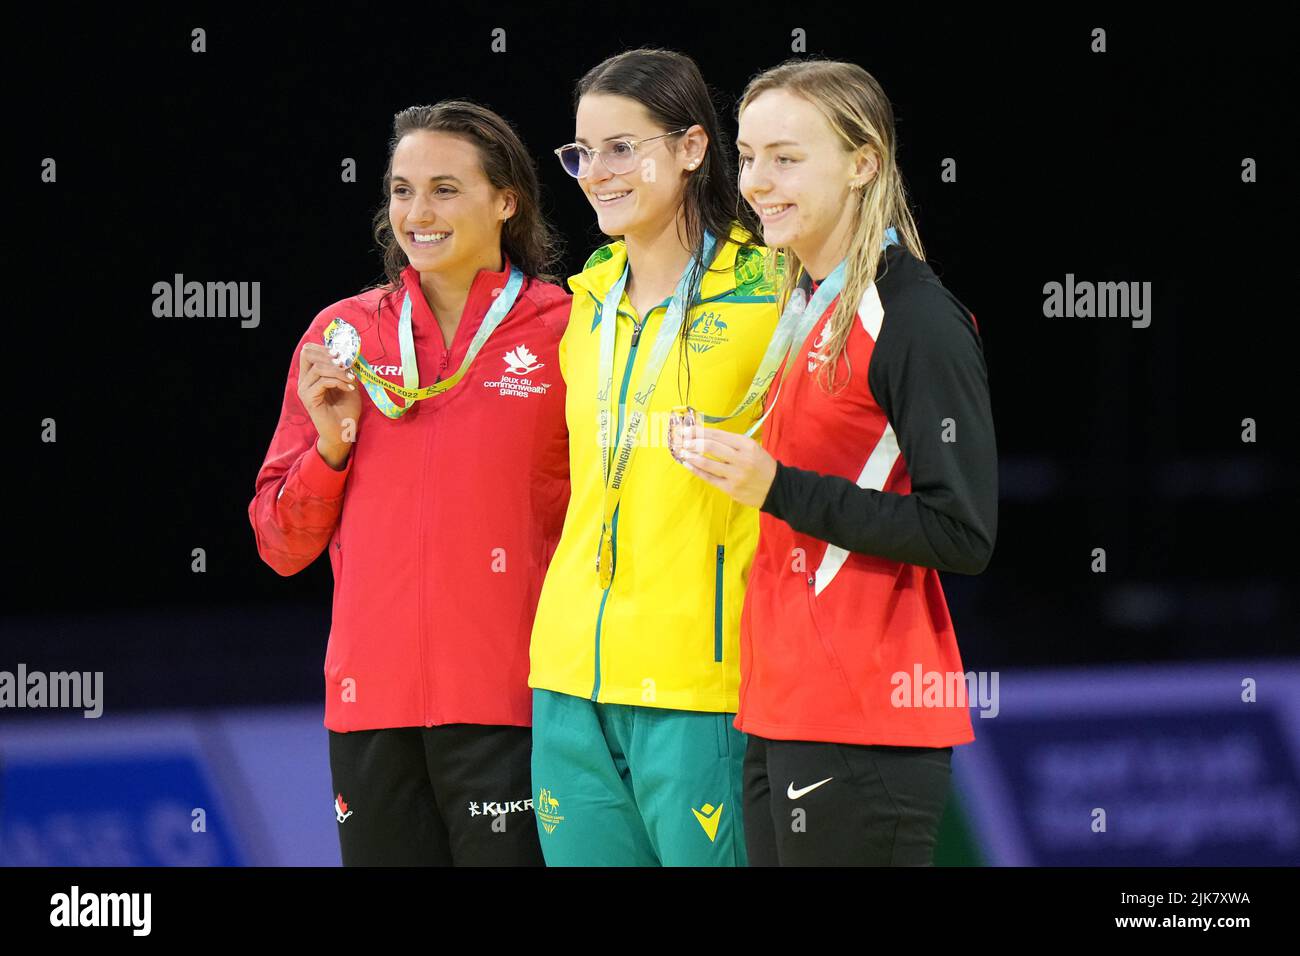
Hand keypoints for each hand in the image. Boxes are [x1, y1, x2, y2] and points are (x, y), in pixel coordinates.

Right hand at [297, 342, 362, 467]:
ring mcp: (304, 389)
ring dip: (339, 371)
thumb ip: (346, 369)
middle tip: (347, 365)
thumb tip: (349, 354)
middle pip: (307, 354)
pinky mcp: (308, 399)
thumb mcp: (350, 384)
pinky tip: (349, 388)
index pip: (309, 351)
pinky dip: (339, 382)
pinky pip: (323, 382)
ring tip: (351, 380)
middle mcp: (304, 380)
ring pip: (318, 368)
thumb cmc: (346, 410)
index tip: (343, 355)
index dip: (325, 348)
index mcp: (311, 375)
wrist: (344, 432)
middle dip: (330, 356)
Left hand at [678, 424, 776, 507]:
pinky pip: (709, 478)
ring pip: (708, 463)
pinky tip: (689, 465)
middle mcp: (741, 458)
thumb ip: (732, 443)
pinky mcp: (730, 489)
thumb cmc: (761, 465)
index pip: (719, 435)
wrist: (777, 488)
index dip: (701, 431)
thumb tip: (706, 436)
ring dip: (692, 457)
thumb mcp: (752, 448)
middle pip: (712, 447)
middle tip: (683, 440)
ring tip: (683, 452)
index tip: (688, 429)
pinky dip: (697, 471)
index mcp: (747, 445)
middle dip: (694, 442)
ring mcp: (735, 475)